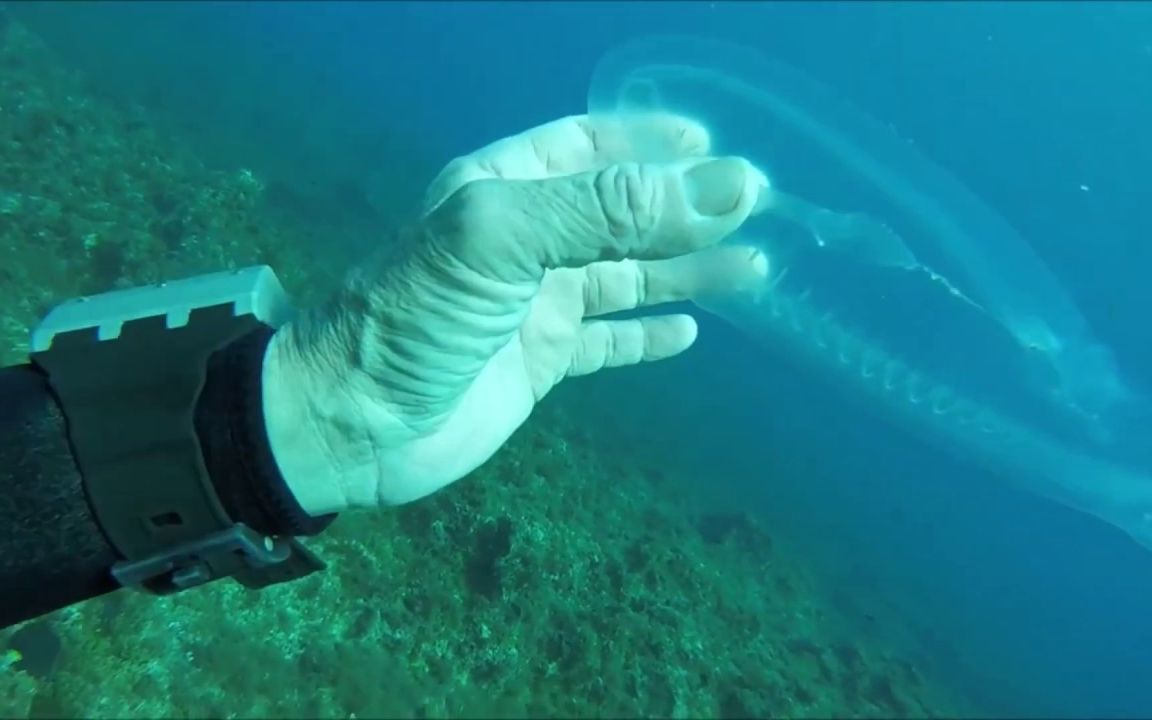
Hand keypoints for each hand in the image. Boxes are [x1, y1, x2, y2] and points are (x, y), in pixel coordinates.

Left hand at [260, 113, 768, 513]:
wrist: (354, 424)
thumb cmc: (417, 316)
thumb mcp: (505, 237)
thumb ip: (608, 209)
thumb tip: (727, 184)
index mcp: (502, 190)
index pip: (584, 146)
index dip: (645, 141)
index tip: (710, 142)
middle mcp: (521, 241)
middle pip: (619, 213)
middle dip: (684, 208)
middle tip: (756, 209)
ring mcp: (531, 305)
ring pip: (625, 279)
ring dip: (686, 271)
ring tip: (753, 269)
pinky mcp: (537, 363)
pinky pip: (606, 341)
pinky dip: (647, 336)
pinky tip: (690, 333)